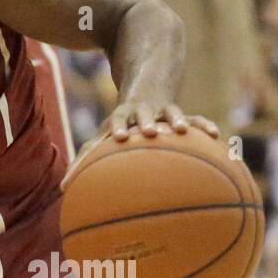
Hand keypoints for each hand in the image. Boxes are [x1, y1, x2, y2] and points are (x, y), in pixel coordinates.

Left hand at [65, 101, 218, 182]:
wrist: (144, 87)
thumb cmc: (121, 126)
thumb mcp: (104, 139)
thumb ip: (87, 163)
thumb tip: (62, 190)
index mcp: (114, 124)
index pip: (104, 133)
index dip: (104, 139)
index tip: (116, 140)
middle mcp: (134, 115)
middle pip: (133, 115)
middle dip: (135, 123)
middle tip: (137, 133)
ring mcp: (156, 110)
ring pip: (165, 111)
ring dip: (171, 118)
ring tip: (178, 129)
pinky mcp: (175, 110)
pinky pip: (192, 117)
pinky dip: (202, 124)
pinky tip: (215, 134)